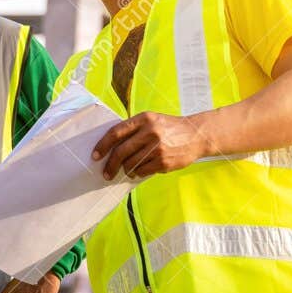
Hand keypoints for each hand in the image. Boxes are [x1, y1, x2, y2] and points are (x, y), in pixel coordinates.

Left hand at [92, 112, 206, 178]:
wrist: (196, 135)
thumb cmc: (170, 128)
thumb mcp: (152, 120)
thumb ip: (134, 129)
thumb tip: (111, 146)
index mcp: (144, 119)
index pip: (116, 132)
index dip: (103, 145)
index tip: (95, 155)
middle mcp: (150, 132)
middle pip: (121, 151)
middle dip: (110, 164)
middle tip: (106, 173)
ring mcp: (157, 147)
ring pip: (130, 164)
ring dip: (125, 170)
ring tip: (126, 170)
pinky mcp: (164, 161)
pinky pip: (142, 171)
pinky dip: (137, 173)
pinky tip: (138, 171)